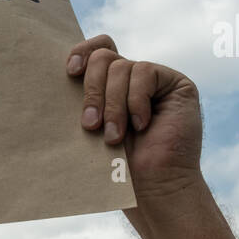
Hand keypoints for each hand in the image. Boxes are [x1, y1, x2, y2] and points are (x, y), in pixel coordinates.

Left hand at [66, 35, 203, 203]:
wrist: (151, 189)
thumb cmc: (116, 167)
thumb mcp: (91, 127)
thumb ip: (82, 99)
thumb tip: (61, 73)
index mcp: (110, 85)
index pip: (96, 49)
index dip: (81, 51)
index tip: (69, 72)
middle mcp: (132, 79)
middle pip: (104, 57)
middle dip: (93, 91)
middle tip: (90, 125)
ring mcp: (155, 80)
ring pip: (121, 68)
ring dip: (113, 105)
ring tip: (114, 137)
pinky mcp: (177, 84)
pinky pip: (145, 73)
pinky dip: (136, 100)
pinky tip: (141, 125)